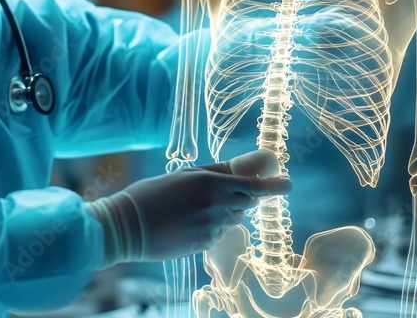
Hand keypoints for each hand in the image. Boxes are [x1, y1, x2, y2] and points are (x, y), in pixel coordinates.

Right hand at [87, 151, 288, 266]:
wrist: (128, 227)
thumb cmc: (151, 194)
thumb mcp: (181, 175)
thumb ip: (213, 173)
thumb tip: (236, 170)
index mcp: (210, 184)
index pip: (252, 186)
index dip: (273, 186)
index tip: (288, 185)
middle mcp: (215, 206)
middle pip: (245, 203)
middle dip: (241, 197)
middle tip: (220, 193)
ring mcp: (211, 228)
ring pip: (232, 219)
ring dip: (223, 212)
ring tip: (192, 207)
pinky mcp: (203, 245)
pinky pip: (218, 234)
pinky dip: (211, 226)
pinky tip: (187, 222)